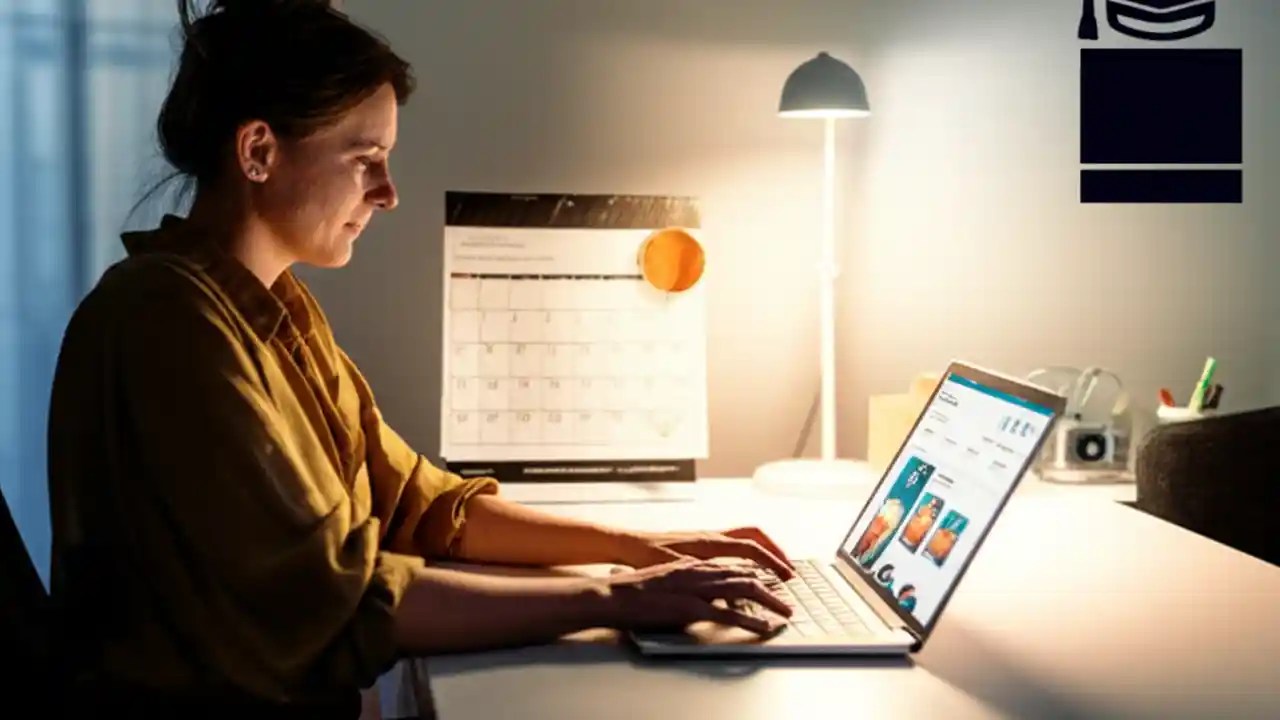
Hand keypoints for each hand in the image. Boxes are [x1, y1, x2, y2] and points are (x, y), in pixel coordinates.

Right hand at [602, 557, 791, 634]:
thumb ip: (690, 580)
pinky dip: (749, 621)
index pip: (735, 561)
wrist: (616, 593)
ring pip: (744, 589)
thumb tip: (705, 589)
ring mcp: (697, 587)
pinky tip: (762, 627)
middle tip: (786, 598)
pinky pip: (727, 615)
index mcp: (695, 561)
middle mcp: (700, 569)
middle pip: (746, 573)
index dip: (759, 570)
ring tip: (784, 612)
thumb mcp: (669, 575)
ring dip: (768, 602)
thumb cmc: (637, 587)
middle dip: (771, 585)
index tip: (774, 579)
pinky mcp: (691, 607)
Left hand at [617, 527, 794, 580]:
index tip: (785, 574)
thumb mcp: (675, 568)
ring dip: (763, 551)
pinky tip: (747, 571)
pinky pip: (733, 545)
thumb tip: (725, 586)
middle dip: (774, 551)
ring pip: (745, 538)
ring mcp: (707, 538)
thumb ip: (700, 575)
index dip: (771, 561)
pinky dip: (748, 555)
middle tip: (787, 570)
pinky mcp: (701, 544)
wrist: (627, 544)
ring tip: (774, 569)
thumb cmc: (646, 555)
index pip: (750, 547)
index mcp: (708, 542)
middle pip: (754, 535)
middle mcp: (711, 535)